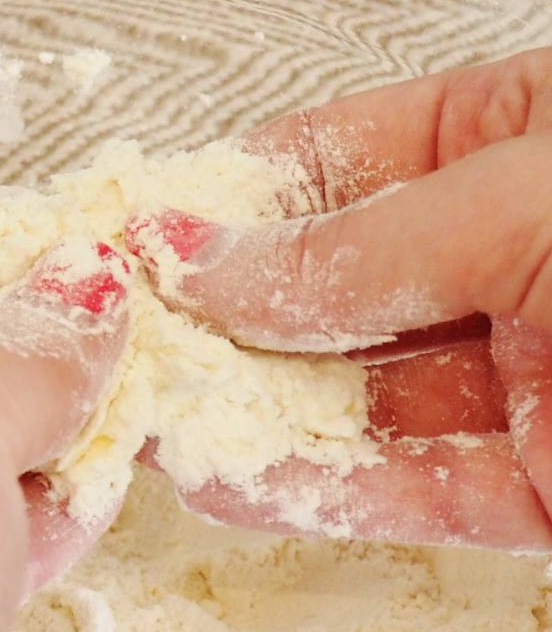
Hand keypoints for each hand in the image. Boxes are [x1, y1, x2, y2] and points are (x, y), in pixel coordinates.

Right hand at [124, 48, 551, 546]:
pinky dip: (316, 492)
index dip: (234, 193)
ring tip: (147, 414)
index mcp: (539, 139)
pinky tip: (225, 480)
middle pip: (335, 285)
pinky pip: (414, 490)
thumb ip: (358, 241)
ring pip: (360, 400)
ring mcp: (542, 375)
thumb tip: (204, 257)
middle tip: (121, 334)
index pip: (347, 155)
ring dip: (248, 412)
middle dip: (223, 315)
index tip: (135, 227)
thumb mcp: (531, 204)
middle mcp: (530, 255)